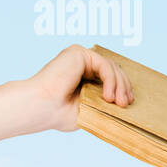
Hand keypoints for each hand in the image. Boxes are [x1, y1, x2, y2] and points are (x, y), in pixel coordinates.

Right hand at [0, 44, 133, 166]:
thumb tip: (127, 103)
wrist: (39, 108)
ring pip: (111, 67)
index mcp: (82, 75)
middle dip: (124, 87)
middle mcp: (81, 63)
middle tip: (126, 104)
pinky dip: (111, 80)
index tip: (128, 104)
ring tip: (118, 103)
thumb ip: (104, 102)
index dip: (123, 88)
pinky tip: (109, 95)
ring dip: (119, 86)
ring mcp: (79, 56)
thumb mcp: (89, 109)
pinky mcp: (77, 53)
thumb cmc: (58, 113)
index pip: (110, 76)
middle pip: (114, 70)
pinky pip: (104, 64)